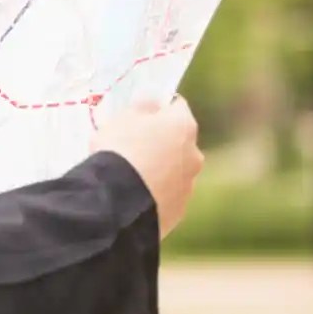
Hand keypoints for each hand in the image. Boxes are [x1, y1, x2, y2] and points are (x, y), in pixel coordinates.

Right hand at [91, 96, 204, 238]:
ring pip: (174, 170)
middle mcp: (194, 154)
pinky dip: (154, 192)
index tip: (141, 113)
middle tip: (133, 146)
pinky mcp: (179, 210)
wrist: (118, 200)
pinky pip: (166, 195)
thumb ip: (142, 107)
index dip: (158, 107)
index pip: (176, 106)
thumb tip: (154, 103)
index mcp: (183, 125)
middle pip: (178, 141)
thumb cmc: (120, 148)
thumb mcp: (122, 117)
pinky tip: (133, 195)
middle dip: (161, 141)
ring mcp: (188, 185)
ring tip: (130, 175)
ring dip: (159, 169)